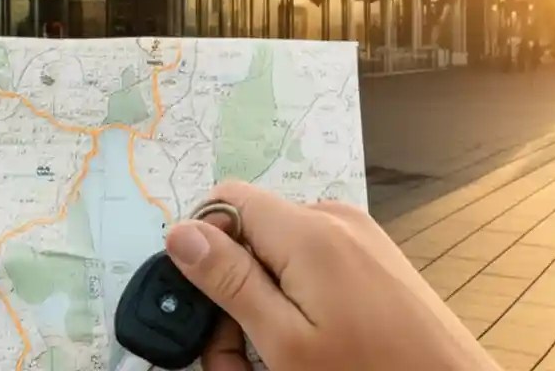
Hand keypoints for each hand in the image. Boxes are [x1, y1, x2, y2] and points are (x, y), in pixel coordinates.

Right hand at [166, 182, 499, 370]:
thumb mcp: (284, 341)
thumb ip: (230, 280)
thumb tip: (182, 233)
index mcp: (309, 231)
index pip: (225, 200)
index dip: (201, 247)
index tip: (204, 303)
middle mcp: (335, 221)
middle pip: (251, 234)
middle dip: (231, 292)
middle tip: (236, 359)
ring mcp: (358, 239)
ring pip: (278, 257)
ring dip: (262, 306)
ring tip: (271, 365)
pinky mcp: (372, 260)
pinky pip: (312, 268)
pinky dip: (296, 305)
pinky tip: (306, 351)